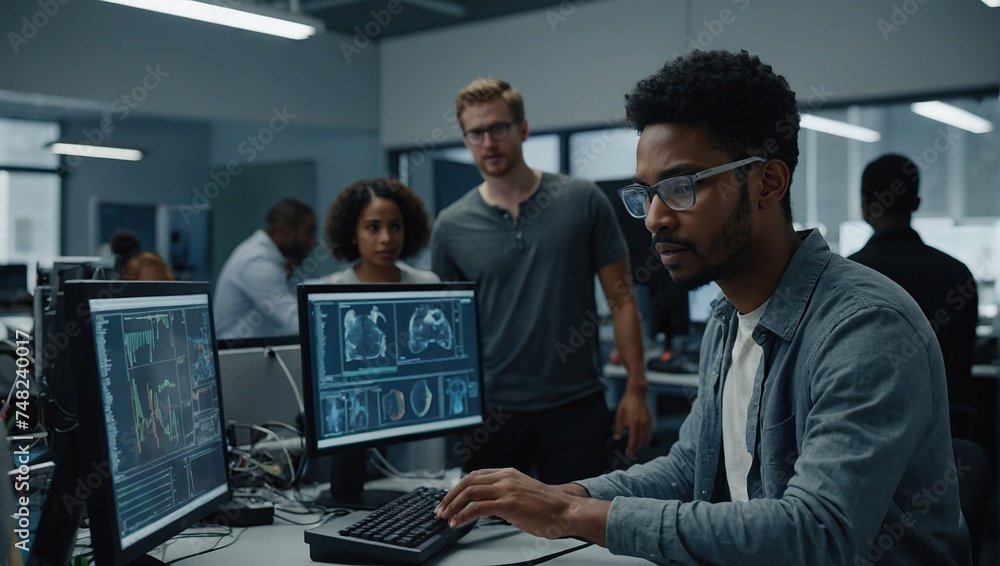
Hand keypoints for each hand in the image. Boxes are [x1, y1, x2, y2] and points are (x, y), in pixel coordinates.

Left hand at [435, 468, 606, 542]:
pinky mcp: (508, 504)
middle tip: (440, 510)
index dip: (458, 487)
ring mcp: (506, 489)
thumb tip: (484, 508)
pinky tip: (457, 523)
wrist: (566, 510)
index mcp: (508, 473)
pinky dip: (463, 515)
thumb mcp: (521, 495)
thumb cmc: (548, 507)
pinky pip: (478, 507)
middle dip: (450, 496)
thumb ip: (502, 497)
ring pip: (469, 492)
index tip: (449, 499)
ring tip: (445, 517)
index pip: (475, 475)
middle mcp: (505, 478)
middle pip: (467, 481)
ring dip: (453, 505)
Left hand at [614, 390, 652, 456]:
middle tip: (630, 454)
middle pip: (640, 441)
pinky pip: (649, 434)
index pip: (633, 439)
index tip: (627, 453)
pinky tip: (642, 443)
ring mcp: (648, 422)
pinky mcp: (651, 421)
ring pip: (646, 438)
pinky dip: (646, 440)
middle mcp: (642, 423)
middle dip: (636, 449)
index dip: (631, 448)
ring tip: (635, 450)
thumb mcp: (619, 413)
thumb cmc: (627, 403)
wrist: (637, 394)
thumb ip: (618, 427)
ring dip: (641, 446)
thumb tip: (616, 438)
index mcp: (634, 421)